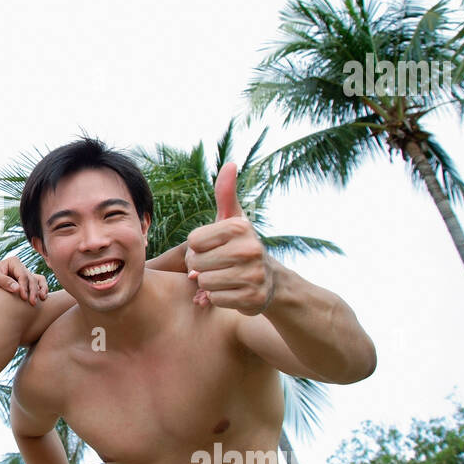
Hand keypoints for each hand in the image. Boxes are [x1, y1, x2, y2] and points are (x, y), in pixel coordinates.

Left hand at [0, 256, 49, 304]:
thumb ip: (3, 281)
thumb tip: (17, 289)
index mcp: (14, 262)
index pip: (23, 275)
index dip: (24, 286)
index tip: (23, 298)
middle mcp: (21, 267)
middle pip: (31, 279)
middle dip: (33, 290)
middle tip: (32, 303)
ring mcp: (23, 275)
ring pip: (36, 281)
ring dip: (40, 290)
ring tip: (42, 299)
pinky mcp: (25, 283)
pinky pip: (37, 284)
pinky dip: (41, 289)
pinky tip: (43, 298)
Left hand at [185, 162, 274, 314]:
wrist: (270, 280)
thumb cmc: (241, 244)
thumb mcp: (233, 218)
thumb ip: (225, 193)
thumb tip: (230, 164)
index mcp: (239, 227)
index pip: (193, 242)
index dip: (197, 248)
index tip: (212, 248)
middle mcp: (249, 249)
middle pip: (196, 263)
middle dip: (200, 267)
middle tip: (216, 264)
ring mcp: (253, 275)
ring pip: (204, 282)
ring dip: (208, 283)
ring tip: (223, 277)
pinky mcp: (252, 298)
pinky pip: (214, 299)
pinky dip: (217, 298)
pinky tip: (230, 291)